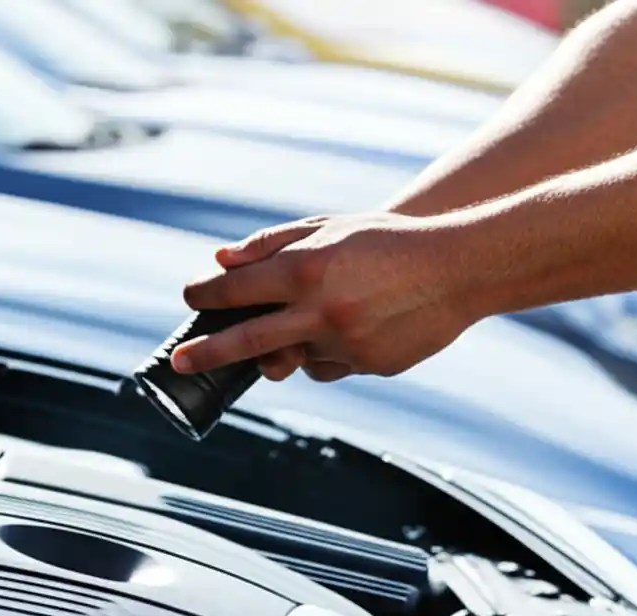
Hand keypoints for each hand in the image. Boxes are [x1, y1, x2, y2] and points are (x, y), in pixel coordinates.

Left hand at [170, 213, 477, 382]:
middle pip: (246, 340)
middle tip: (178, 362)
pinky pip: (329, 368)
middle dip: (206, 353)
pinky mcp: (367, 366)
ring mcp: (344, 343)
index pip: (237, 289)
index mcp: (306, 269)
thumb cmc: (386, 241)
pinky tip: (349, 328)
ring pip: (292, 358)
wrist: (457, 268)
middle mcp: (320, 310)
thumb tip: (220, 262)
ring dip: (285, 347)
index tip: (189, 296)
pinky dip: (326, 353)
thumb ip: (271, 244)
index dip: (206, 294)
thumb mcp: (328, 227)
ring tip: (307, 321)